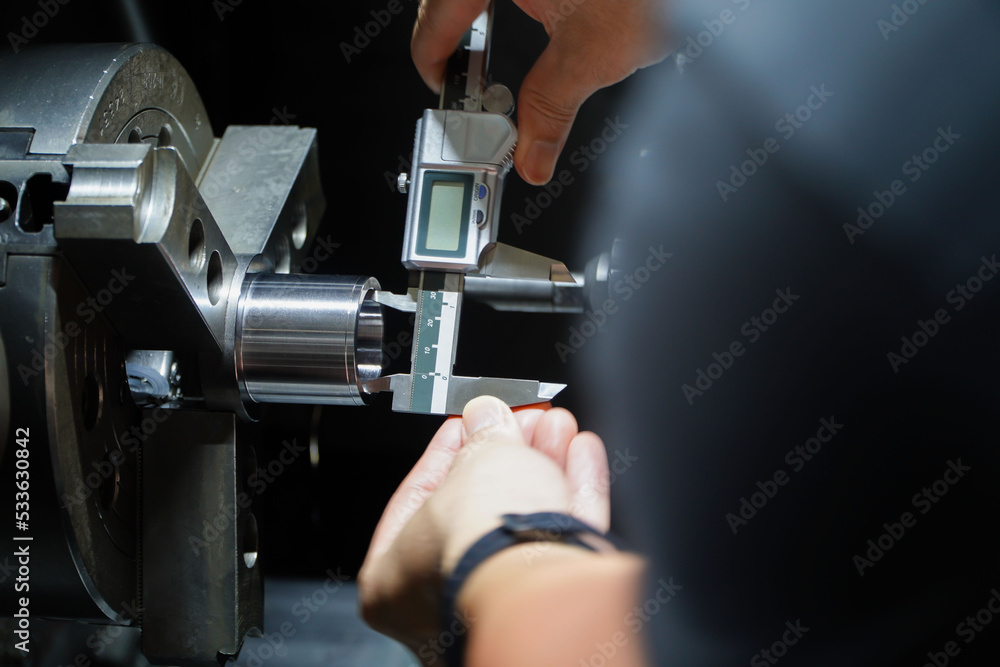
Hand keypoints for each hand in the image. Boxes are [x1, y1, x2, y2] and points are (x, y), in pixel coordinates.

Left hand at [358, 396, 610, 652]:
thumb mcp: (476, 461)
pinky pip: (562, 538)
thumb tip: (486, 416)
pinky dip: (574, 491)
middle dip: (508, 455)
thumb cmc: (479, 545)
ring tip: (555, 425)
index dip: (447, 452)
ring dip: (545, 465)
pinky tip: (582, 452)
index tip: (467, 425)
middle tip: (520, 422)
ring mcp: (499, 604)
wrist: (538, 588)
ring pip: (526, 521)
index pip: (417, 502)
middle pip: (480, 509)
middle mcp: (444, 603)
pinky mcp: (555, 602)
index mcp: (392, 582)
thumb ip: (482, 434)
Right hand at [411, 0, 668, 184]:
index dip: (433, 64)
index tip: (445, 89)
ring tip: (499, 47)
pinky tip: (550, 13)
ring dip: (483, 13)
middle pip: (452, 0)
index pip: (434, 21)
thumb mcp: (590, 56)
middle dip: (457, 36)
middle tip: (471, 76)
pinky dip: (526, 2)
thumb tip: (531, 154)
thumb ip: (548, 109)